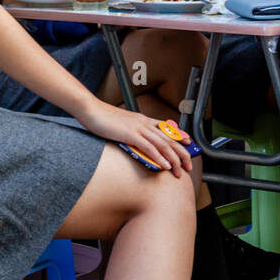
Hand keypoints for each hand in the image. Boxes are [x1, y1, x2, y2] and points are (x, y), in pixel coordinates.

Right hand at [77, 101, 192, 176]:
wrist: (91, 110)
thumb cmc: (102, 118)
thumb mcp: (122, 124)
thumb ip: (132, 131)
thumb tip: (137, 141)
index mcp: (143, 119)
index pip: (167, 128)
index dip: (179, 136)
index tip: (188, 143)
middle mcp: (144, 123)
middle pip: (169, 139)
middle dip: (181, 153)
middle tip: (188, 165)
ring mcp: (138, 128)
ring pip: (163, 145)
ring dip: (173, 159)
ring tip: (179, 170)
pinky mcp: (131, 135)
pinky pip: (149, 148)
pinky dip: (159, 157)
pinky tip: (165, 166)